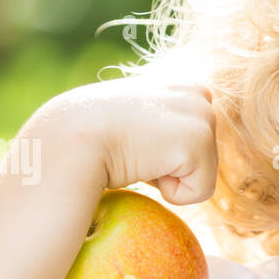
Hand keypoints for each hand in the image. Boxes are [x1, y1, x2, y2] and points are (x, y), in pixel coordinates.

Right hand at [29, 78, 223, 204]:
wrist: (74, 140)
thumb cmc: (96, 138)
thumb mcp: (138, 123)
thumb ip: (163, 128)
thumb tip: (174, 151)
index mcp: (185, 87)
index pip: (195, 145)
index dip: (165, 155)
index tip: (136, 142)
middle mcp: (199, 95)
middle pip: (204, 162)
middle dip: (170, 168)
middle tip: (136, 150)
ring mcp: (202, 114)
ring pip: (204, 177)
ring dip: (169, 179)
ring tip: (140, 154)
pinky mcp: (199, 140)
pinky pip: (200, 192)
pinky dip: (172, 192)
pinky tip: (145, 165)